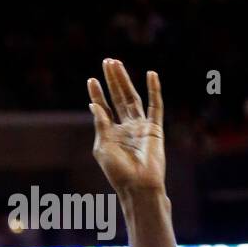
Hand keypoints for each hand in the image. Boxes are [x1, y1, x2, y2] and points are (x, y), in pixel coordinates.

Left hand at [88, 59, 164, 194]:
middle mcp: (126, 127)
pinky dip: (154, 90)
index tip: (91, 79)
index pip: (103, 108)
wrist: (138, 185)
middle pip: (118, 98)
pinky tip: (151, 74)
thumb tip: (93, 105)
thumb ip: (100, 124)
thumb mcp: (103, 147)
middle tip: (107, 61)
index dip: (97, 94)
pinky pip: (156, 105)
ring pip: (133, 97)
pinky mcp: (155, 128)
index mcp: (110, 133)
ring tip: (117, 64)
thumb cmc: (118, 171)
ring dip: (125, 80)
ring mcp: (141, 126)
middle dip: (112, 80)